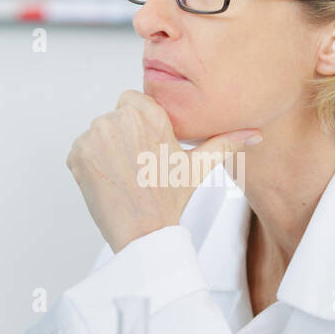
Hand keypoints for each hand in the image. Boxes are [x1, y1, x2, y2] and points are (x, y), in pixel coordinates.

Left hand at [66, 90, 260, 251]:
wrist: (143, 233)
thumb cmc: (171, 200)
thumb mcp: (200, 167)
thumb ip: (226, 142)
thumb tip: (256, 134)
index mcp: (152, 115)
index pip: (132, 100)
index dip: (138, 123)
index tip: (145, 147)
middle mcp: (122, 119)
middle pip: (114, 116)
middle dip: (121, 136)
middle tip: (137, 166)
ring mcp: (96, 136)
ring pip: (97, 133)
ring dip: (105, 149)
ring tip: (124, 175)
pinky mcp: (78, 153)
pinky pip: (80, 150)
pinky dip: (89, 163)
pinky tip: (109, 181)